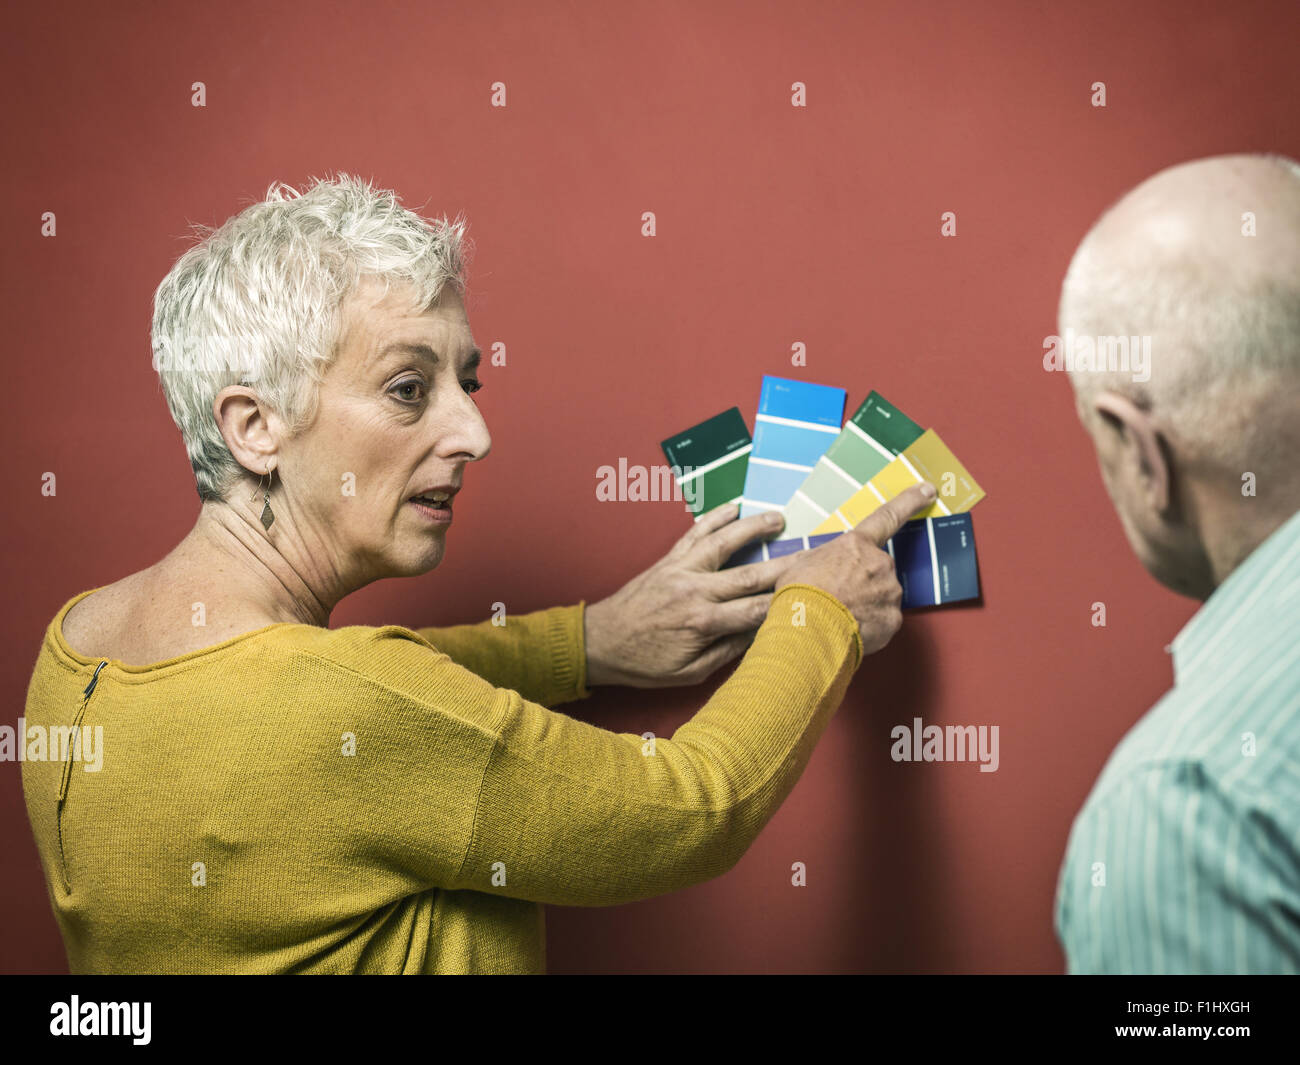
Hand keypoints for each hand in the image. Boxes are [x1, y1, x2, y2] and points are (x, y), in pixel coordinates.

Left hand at [583, 503, 801, 687]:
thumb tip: (761, 634)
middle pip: (750, 574)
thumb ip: (727, 652)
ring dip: (753, 528)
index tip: (813, 592)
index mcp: (703, 623)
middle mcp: (695, 590)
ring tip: (778, 519)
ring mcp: (681, 570)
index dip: (786, 601)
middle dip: (785, 563)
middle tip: (813, 553)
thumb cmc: (644, 663)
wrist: (599, 642)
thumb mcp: (689, 672)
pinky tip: (733, 508)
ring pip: (724, 542)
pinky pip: (695, 533)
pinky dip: (714, 518)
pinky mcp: (668, 560)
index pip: (756, 610)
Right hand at [774, 483, 935, 654]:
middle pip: (877, 570)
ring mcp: (889, 593)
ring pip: (882, 596)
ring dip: (865, 605)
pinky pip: (883, 621)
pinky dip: (870, 626)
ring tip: (838, 618)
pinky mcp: (892, 620)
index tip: (928, 490)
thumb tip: (816, 565)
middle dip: (862, 582)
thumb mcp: (797, 565)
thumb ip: (816, 560)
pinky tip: (849, 631)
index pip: (887, 517)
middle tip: (837, 597)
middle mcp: (879, 564)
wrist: (807, 631)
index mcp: (856, 545)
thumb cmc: (798, 596)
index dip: (910, 501)